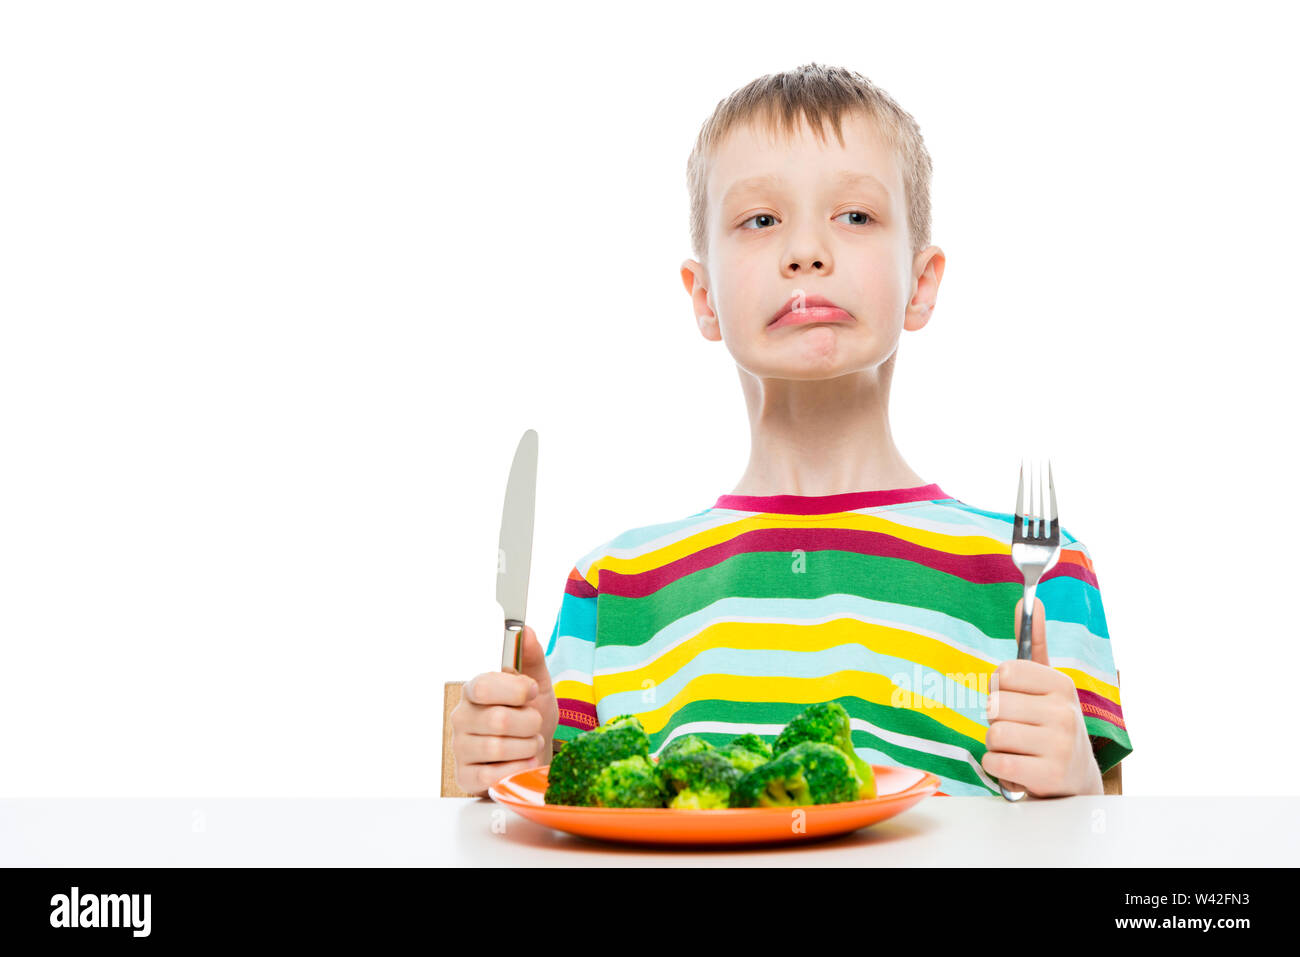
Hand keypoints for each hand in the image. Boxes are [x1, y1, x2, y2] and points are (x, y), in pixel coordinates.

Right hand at [449, 625, 558, 796]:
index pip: (484, 686)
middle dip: (529, 724)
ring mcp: (460, 748)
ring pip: (498, 748)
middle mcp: (461, 717)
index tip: (532, 692)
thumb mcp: (537, 685)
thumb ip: (531, 657)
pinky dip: (516, 770)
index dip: (515, 690)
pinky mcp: (464, 777)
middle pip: (498, 720)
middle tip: (535, 725)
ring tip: (530, 744)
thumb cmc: (530, 716)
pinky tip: (522, 763)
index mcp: (474, 690)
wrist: (531, 754)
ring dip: (527, 748)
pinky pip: (492, 776)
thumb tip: (526, 630)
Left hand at [981, 597, 1103, 797]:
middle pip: (994, 706)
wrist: (1077, 781)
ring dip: (997, 746)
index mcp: (1060, 684)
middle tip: (1020, 730)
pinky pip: (996, 763)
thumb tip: (1029, 600)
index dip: (1000, 689)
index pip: (1003, 672)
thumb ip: (1035, 642)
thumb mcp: (1048, 684)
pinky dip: (998, 768)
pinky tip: (1019, 768)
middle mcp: (1064, 711)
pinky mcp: (1050, 775)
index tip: (1016, 700)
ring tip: (1019, 749)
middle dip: (997, 721)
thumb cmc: (1052, 725)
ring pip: (993, 735)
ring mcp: (1060, 745)